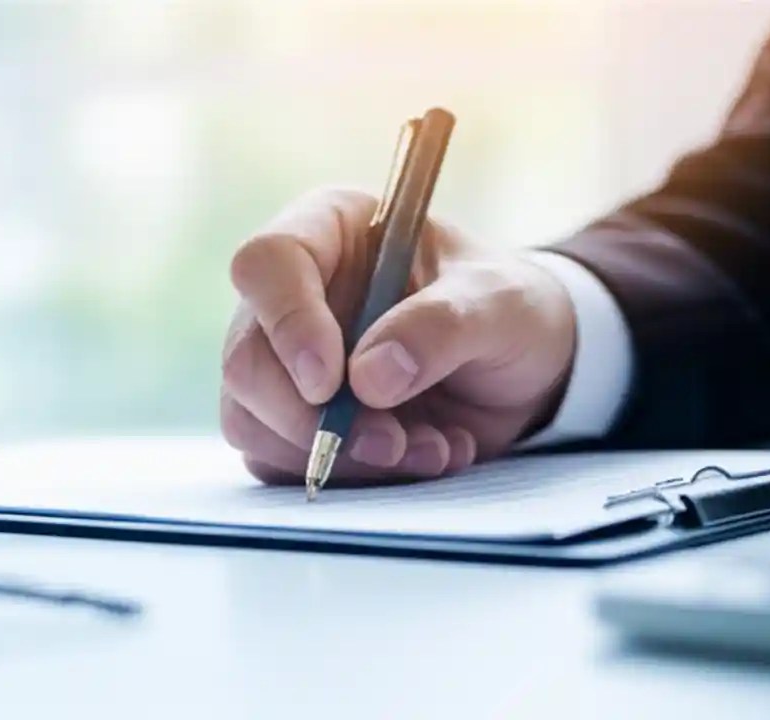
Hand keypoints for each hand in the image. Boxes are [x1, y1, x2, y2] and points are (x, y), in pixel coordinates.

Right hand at [220, 188, 576, 484]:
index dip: (287, 322)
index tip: (330, 380)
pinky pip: (280, 462)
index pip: (266, 263)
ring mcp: (284, 362)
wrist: (524, 368)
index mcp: (328, 231)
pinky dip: (348, 476)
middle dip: (311, 417)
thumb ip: (440, 327)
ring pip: (252, 421)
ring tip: (422, 448)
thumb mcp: (498, 303)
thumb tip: (368, 379)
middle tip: (387, 440)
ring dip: (335, 455)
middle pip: (245, 359)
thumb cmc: (506, 308)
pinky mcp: (292, 421)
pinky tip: (416, 457)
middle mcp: (293, 295)